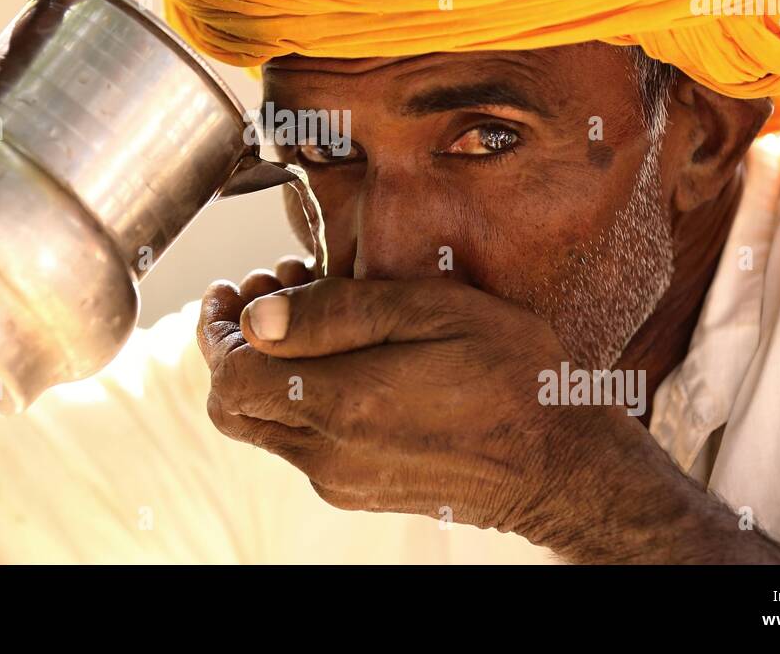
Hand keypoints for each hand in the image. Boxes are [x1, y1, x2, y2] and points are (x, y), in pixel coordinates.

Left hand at [196, 269, 644, 541]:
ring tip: (309, 317)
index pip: (229, 378)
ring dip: (268, 371)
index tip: (234, 291)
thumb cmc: (510, 376)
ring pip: (265, 425)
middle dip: (234, 348)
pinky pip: (301, 443)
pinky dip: (300, 397)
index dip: (217, 331)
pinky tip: (340, 360)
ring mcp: (342, 479)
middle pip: (233, 409)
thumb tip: (257, 318)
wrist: (561, 465)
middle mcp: (327, 454)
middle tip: (267, 296)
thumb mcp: (431, 312)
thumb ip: (336, 313)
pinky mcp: (360, 488)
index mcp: (341, 405)